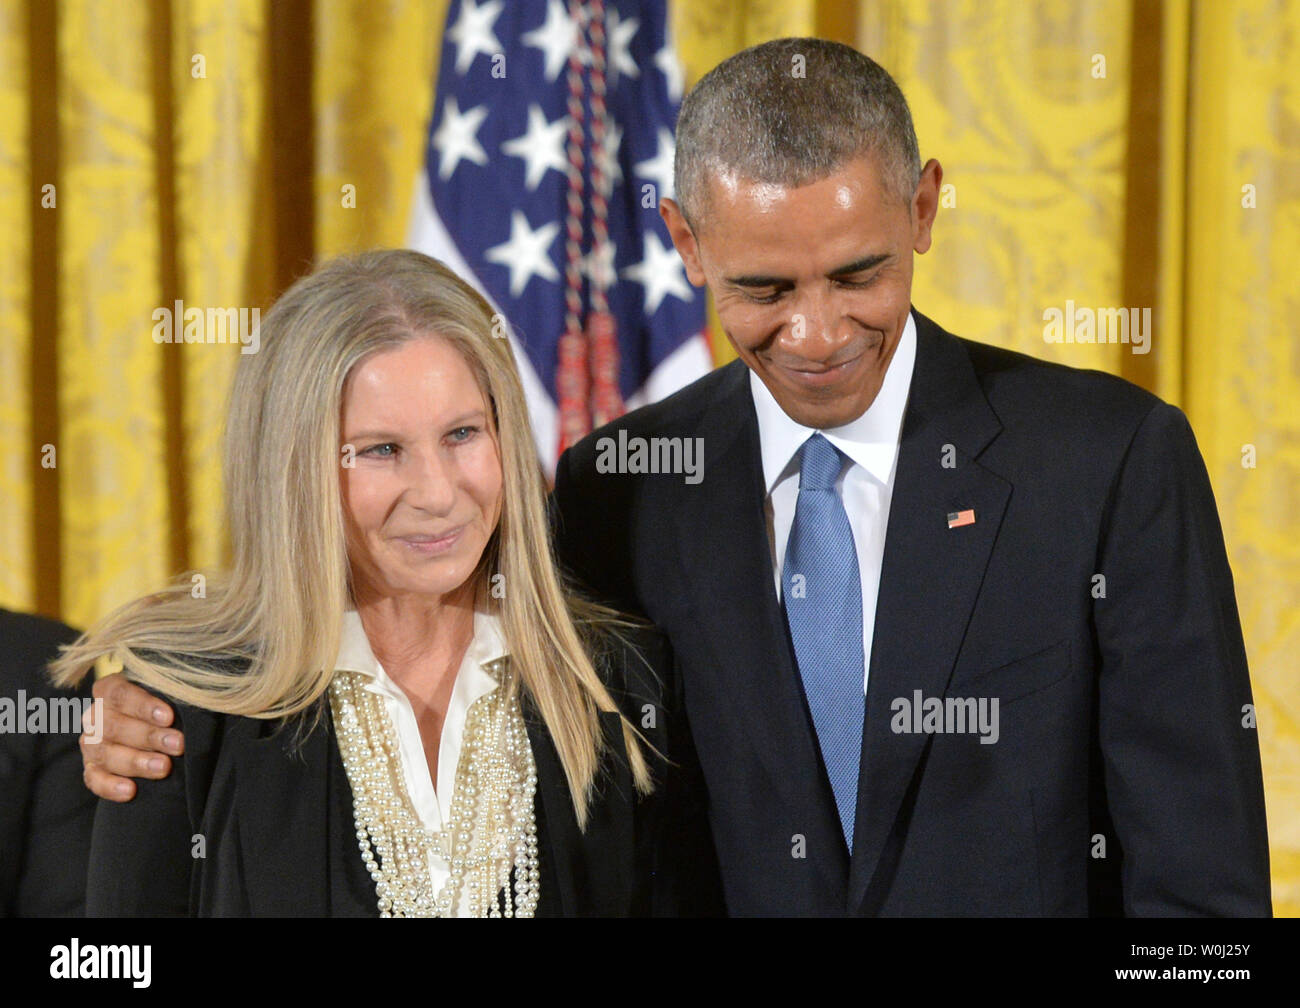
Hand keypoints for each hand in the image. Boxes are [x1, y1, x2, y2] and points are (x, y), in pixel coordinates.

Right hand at [80, 673, 183, 800]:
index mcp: (110, 689)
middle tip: (177, 744)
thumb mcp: (167, 693)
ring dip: (136, 761)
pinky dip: (110, 786)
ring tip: (163, 767)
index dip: (143, 706)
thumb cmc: (165, 705)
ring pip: (106, 753)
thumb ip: (173, 694)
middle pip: (114, 726)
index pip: (120, 694)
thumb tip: (198, 699)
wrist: (153, 726)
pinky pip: (94, 779)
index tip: (169, 717)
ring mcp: (91, 744)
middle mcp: (95, 716)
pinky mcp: (92, 769)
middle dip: (148, 736)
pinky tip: (131, 791)